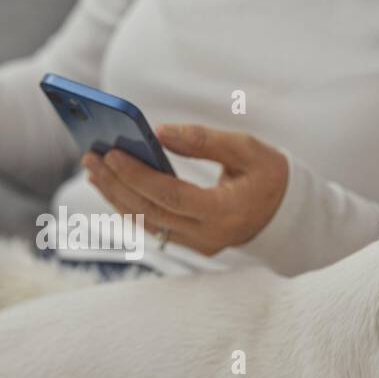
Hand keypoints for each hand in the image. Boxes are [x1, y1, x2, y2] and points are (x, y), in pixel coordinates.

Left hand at [82, 124, 288, 256]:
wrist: (288, 213)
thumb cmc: (269, 174)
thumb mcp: (247, 149)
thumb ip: (204, 141)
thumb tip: (158, 132)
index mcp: (226, 212)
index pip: (171, 196)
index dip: (138, 176)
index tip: (111, 154)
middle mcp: (209, 236)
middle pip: (151, 212)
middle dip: (116, 184)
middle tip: (90, 157)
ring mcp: (199, 245)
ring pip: (146, 223)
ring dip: (116, 197)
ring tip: (93, 169)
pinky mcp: (191, 244)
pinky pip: (153, 226)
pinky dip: (130, 205)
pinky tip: (111, 185)